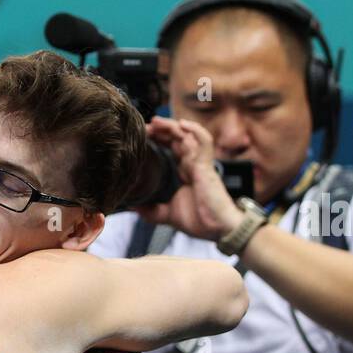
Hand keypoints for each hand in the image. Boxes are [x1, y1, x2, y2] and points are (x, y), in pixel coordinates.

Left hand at [138, 118, 242, 240]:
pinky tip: (182, 124)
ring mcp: (201, 164)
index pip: (172, 148)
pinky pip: (204, 143)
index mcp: (185, 173)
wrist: (219, 230)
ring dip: (173, 127)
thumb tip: (133, 208)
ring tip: (157, 122)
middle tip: (146, 126)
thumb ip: (152, 211)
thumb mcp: (168, 215)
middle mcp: (193, 165)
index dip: (159, 139)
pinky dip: (195, 131)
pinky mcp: (207, 167)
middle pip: (178, 139)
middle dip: (162, 130)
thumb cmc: (200, 221)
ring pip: (188, 137)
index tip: (143, 136)